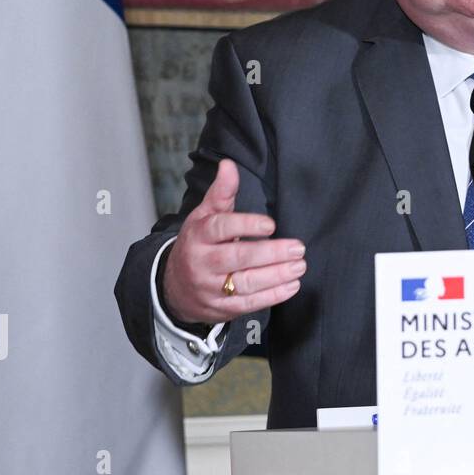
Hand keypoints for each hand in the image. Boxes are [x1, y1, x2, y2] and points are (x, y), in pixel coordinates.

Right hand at [161, 159, 304, 324]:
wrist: (174, 287)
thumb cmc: (198, 244)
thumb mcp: (204, 216)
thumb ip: (221, 193)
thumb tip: (228, 165)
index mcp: (198, 236)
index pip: (220, 228)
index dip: (245, 225)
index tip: (271, 224)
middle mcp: (201, 262)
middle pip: (236, 258)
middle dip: (270, 254)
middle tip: (297, 248)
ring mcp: (210, 288)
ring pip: (245, 283)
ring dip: (276, 276)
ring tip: (299, 266)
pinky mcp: (220, 308)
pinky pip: (248, 304)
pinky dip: (272, 296)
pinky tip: (291, 285)